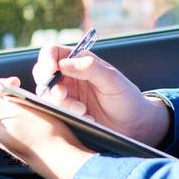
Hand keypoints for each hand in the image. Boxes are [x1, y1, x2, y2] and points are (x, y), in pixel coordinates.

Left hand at [0, 77, 95, 178]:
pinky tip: (39, 114)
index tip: (13, 82)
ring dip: (19, 102)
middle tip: (23, 90)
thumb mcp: (13, 113)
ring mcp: (14, 138)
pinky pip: (21, 122)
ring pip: (9, 113)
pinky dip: (27, 113)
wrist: (64, 159)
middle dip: (7, 92)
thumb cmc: (42, 137)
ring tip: (32, 101)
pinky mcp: (28, 142)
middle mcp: (0, 133)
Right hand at [33, 45, 170, 147]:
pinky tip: (87, 120)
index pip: (52, 52)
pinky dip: (69, 116)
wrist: (135, 125)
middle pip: (42, 74)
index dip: (47, 59)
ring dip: (63, 104)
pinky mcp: (67, 113)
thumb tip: (63, 63)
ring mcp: (67, 95)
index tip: (51, 70)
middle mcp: (69, 76)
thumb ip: (90, 68)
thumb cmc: (127, 97)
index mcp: (79, 61)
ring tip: (83, 111)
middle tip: (62, 94)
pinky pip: (57, 113)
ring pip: (48, 95)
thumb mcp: (112, 80)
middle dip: (50, 84)